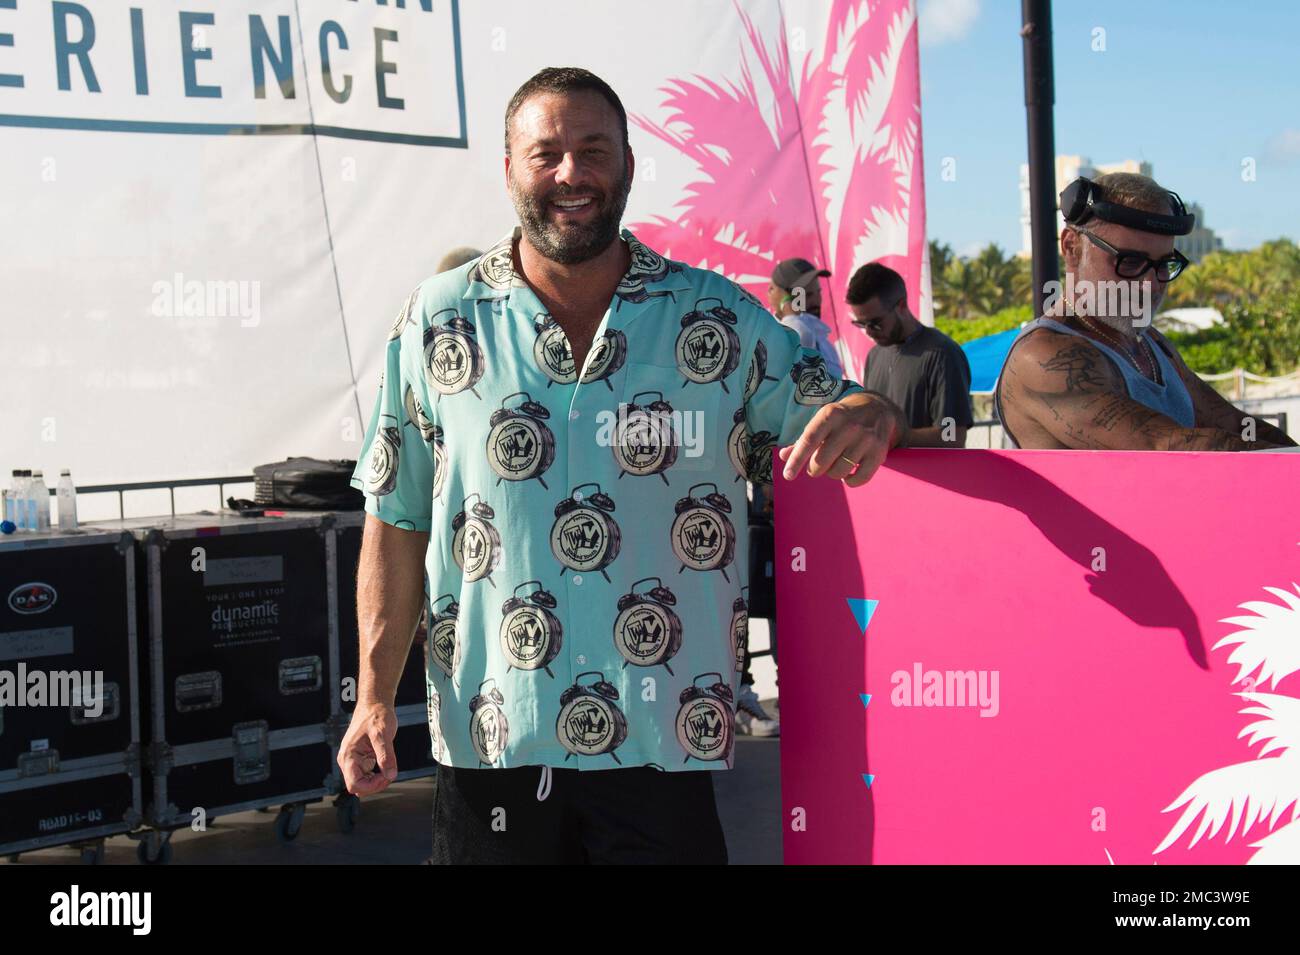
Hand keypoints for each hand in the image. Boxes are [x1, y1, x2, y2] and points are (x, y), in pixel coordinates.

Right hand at [337, 701, 398, 795]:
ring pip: (361, 783)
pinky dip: (376, 777)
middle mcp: (347, 760)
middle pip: (357, 787)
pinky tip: (385, 768)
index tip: (387, 777)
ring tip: (389, 769)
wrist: (374, 704)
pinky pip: (365, 776)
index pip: (354, 784)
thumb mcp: (383, 734)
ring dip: (375, 782)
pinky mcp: (359, 760)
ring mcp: (352, 761)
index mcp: (348, 755)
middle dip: (374, 785)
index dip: (372, 786)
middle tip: (390, 774)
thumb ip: (386, 756)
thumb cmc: (377, 715)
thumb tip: (390, 775)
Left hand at [779, 392, 902, 486]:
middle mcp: (849, 426)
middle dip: (814, 469)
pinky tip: (849, 473)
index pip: (809, 440)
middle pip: (821, 461)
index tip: (787, 475)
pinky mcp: (879, 452)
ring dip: (832, 473)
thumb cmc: (842, 417)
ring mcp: (866, 439)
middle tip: (817, 465)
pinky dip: (850, 481)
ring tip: (835, 464)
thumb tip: (784, 456)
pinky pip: (859, 478)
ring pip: (839, 472)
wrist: (877, 407)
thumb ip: (803, 440)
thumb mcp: (822, 421)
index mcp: (830, 415)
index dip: (797, 459)